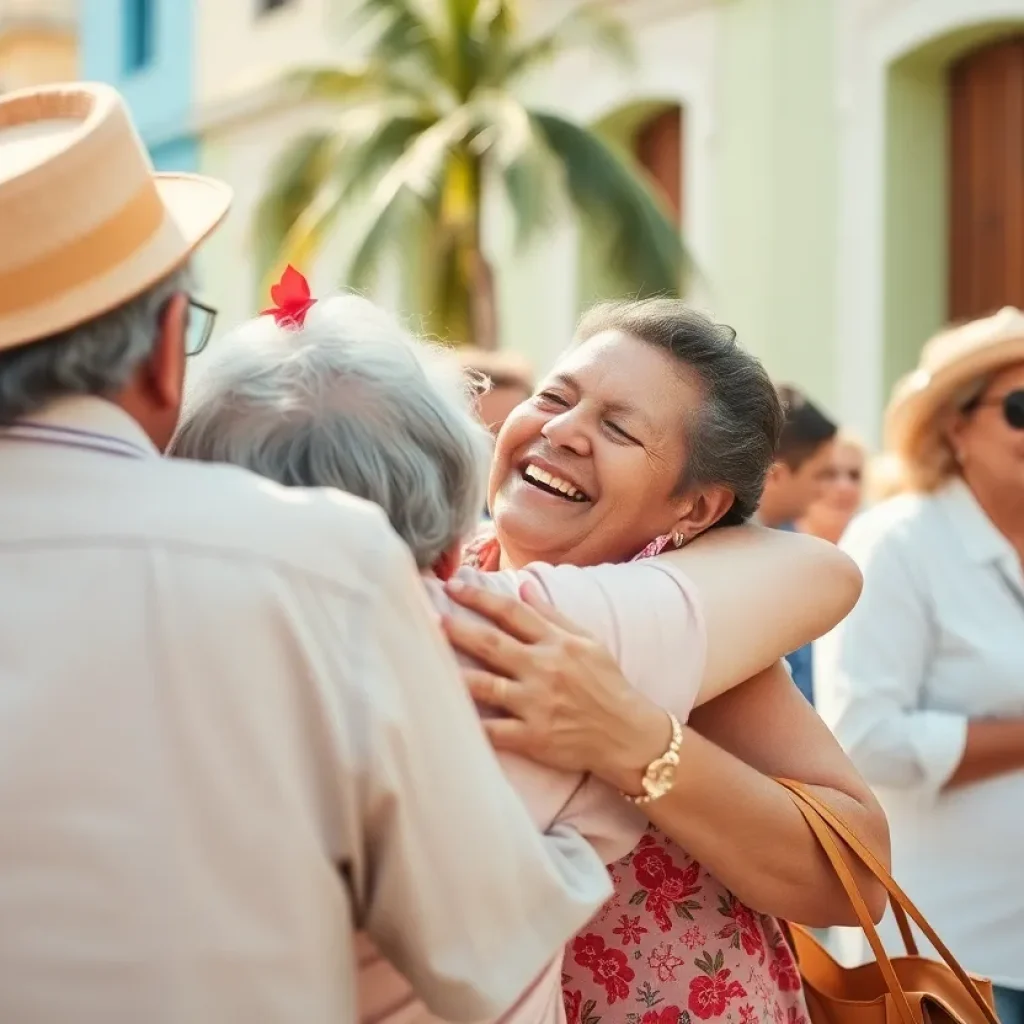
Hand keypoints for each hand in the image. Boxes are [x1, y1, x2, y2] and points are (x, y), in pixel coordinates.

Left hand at [442, 577, 671, 794]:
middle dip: (457, 628)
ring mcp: (537, 705)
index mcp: (557, 644)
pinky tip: (444, 717)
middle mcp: (544, 670)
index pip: (512, 613)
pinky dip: (471, 725)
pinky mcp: (533, 737)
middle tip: (427, 616)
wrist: (628, 735)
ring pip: (486, 685)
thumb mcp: (587, 642)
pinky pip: (494, 731)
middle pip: (492, 644)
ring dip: (455, 673)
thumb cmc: (607, 685)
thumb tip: (522, 588)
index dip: (480, 597)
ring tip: (425, 662)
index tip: (453, 585)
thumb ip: (552, 615)